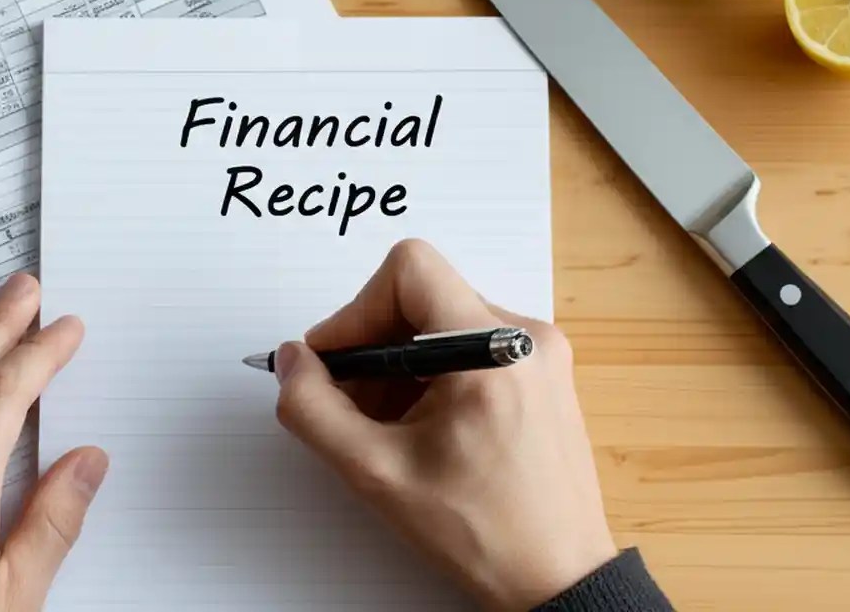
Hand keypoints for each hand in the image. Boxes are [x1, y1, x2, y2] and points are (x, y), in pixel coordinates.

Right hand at [273, 240, 616, 610]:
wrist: (557, 579)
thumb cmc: (483, 534)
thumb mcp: (376, 473)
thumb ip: (313, 409)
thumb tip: (292, 361)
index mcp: (493, 348)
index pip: (409, 270)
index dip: (356, 311)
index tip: (334, 362)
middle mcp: (526, 336)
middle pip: (423, 295)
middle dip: (373, 345)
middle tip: (350, 405)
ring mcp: (540, 354)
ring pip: (444, 322)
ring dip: (400, 365)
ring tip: (387, 426)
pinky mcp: (542, 373)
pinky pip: (473, 346)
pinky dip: (433, 375)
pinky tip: (422, 428)